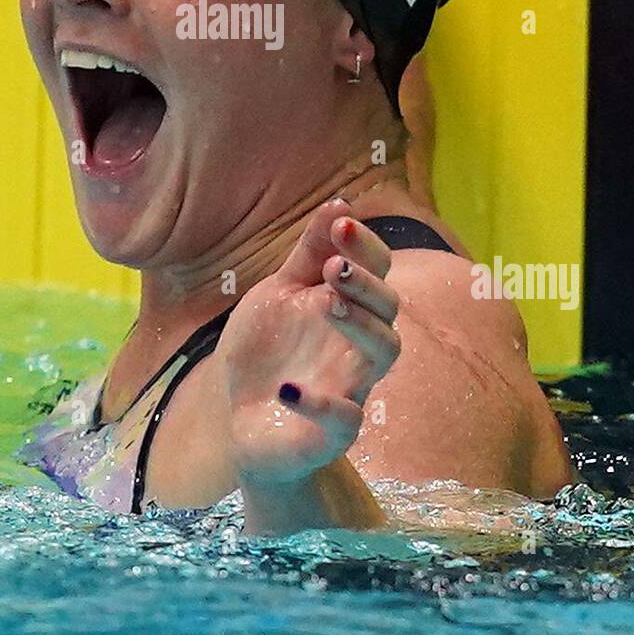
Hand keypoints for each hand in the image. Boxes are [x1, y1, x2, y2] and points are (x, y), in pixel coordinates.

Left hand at [219, 199, 400, 487]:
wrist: (246, 423)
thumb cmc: (271, 352)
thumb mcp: (281, 295)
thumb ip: (307, 255)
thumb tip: (339, 202)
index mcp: (349, 306)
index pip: (377, 270)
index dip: (365, 245)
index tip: (341, 223)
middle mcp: (359, 344)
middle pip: (388, 309)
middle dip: (365, 284)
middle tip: (332, 267)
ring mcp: (352, 387)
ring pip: (384, 353)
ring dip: (360, 325)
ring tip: (327, 305)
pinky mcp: (334, 432)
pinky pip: (345, 419)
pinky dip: (321, 403)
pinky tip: (288, 389)